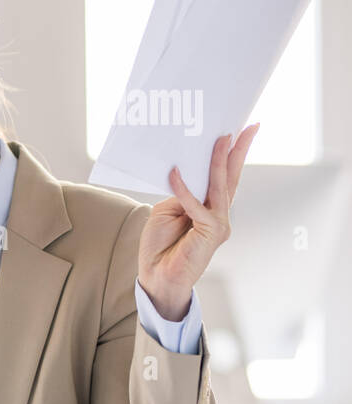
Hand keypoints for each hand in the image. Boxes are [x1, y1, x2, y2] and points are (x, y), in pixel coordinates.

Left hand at [137, 123, 260, 320]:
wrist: (157, 276)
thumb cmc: (161, 246)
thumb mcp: (167, 211)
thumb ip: (180, 194)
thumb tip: (185, 177)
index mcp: (209, 208)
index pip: (223, 178)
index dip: (231, 155)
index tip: (238, 132)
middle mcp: (219, 214)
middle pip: (231, 177)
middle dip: (238, 151)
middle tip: (247, 127)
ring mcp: (218, 223)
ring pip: (220, 186)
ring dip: (220, 161)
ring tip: (221, 138)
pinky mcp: (211, 231)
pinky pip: (196, 204)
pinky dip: (183, 188)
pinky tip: (174, 172)